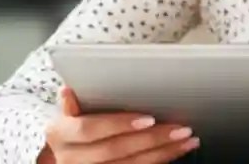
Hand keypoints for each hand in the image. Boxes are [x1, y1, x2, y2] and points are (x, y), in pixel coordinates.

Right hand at [39, 85, 200, 163]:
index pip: (90, 129)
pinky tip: (175, 152)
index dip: (119, 124)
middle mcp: (72, 159)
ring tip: (187, 140)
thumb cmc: (70, 131)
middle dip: (151, 140)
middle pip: (115, 150)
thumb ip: (73, 105)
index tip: (148, 118)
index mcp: (60, 135)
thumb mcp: (66, 115)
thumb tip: (67, 91)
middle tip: (181, 128)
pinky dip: (158, 162)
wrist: (63, 159)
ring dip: (163, 153)